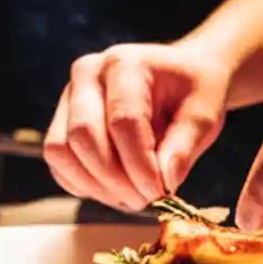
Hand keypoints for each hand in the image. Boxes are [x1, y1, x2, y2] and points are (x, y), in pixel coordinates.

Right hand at [42, 42, 231, 211]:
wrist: (180, 76)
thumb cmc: (193, 92)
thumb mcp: (204, 115)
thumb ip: (185, 147)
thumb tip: (164, 183)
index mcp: (126, 64)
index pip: (123, 122)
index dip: (139, 165)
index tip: (160, 192)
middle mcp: (89, 73)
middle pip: (83, 136)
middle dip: (115, 179)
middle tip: (145, 199)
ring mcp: (69, 95)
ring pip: (62, 151)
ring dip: (95, 185)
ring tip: (131, 196)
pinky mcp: (62, 120)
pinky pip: (58, 162)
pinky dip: (82, 184)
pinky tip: (115, 188)